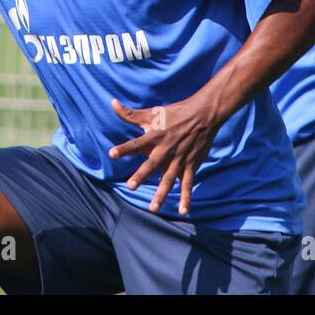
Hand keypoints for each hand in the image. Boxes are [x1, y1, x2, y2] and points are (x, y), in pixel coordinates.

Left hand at [107, 95, 220, 214]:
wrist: (203, 115)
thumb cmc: (175, 113)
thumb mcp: (152, 112)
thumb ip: (130, 113)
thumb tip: (111, 103)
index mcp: (155, 136)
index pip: (136, 143)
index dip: (124, 148)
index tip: (111, 153)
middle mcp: (166, 149)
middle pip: (152, 164)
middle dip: (142, 174)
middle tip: (131, 186)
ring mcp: (179, 159)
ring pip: (169, 179)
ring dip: (161, 194)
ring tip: (153, 208)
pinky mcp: (191, 165)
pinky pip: (188, 184)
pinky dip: (186, 197)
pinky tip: (183, 211)